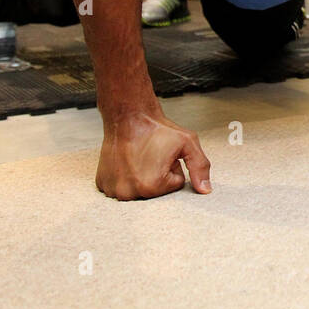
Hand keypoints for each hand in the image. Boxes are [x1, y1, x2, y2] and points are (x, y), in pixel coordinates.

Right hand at [96, 106, 211, 199]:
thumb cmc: (156, 128)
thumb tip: (205, 191)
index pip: (175, 184)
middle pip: (157, 190)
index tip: (164, 154)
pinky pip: (123, 186)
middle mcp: (129, 193)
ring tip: (139, 157)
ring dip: (142, 175)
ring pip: (140, 189)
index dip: (173, 166)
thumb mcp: (187, 143)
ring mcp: (113, 190)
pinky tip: (126, 161)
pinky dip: (126, 176)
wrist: (128, 115)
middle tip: (152, 155)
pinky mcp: (102, 184)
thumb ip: (200, 167)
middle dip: (159, 174)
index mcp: (151, 186)